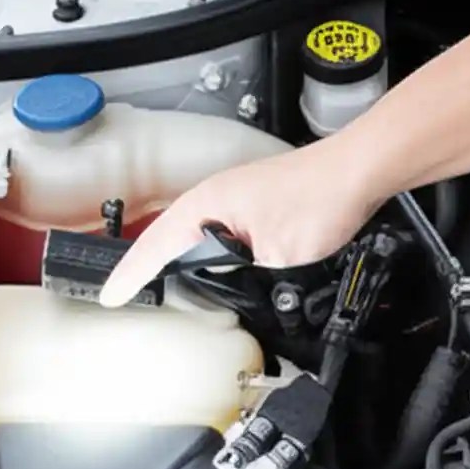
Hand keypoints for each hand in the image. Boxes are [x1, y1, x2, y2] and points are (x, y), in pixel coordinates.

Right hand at [98, 141, 381, 306]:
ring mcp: (233, 198)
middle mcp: (213, 196)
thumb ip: (241, 277)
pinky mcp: (253, 204)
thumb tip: (227, 291)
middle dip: (144, 267)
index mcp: (205, 205)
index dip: (131, 276)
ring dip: (175, 260)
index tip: (111, 296)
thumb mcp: (274, 257)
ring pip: (190, 234)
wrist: (357, 172)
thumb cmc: (320, 197)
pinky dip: (204, 251)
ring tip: (157, 287)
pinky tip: (210, 267)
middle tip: (124, 296)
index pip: (154, 246)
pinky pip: (215, 232)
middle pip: (164, 238)